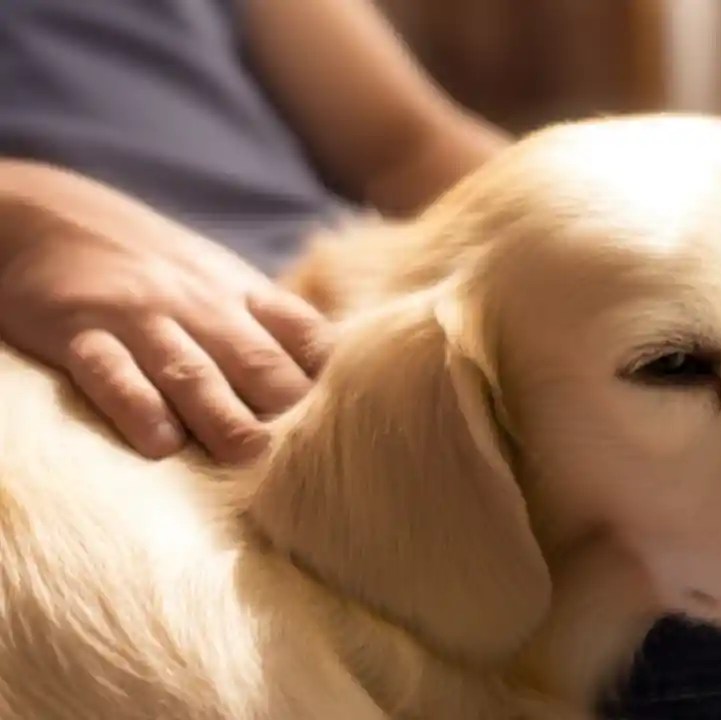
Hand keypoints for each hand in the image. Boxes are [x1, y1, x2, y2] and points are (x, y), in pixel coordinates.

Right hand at [0, 170, 329, 462]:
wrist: (40, 213)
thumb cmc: (147, 264)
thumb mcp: (216, 279)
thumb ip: (267, 326)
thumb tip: (328, 382)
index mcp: (240, 293)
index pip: (305, 335)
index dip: (331, 379)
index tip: (350, 418)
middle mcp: (197, 304)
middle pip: (257, 361)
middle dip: (287, 409)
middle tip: (306, 456)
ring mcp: (138, 316)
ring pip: (192, 372)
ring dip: (225, 418)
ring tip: (249, 457)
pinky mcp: (77, 330)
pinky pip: (111, 372)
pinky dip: (137, 408)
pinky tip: (159, 444)